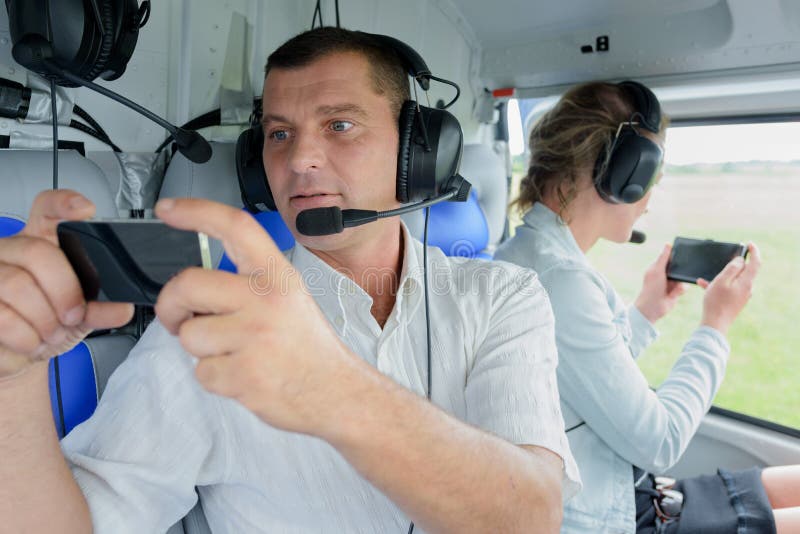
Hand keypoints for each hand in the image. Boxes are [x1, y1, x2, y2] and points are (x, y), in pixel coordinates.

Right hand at [0, 190, 133, 379]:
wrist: (17, 351)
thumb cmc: (47, 323)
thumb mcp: (81, 315)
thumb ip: (101, 308)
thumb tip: (122, 307)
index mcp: (42, 242)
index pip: (48, 208)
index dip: (64, 203)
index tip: (85, 210)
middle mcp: (11, 249)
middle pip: (37, 253)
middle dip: (64, 292)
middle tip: (73, 316)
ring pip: (16, 286)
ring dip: (44, 319)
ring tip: (52, 333)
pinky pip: (3, 317)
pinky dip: (26, 337)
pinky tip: (32, 340)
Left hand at [154, 198, 364, 436]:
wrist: (335, 391)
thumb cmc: (308, 346)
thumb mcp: (291, 297)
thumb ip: (248, 285)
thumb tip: (194, 288)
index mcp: (278, 276)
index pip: (235, 227)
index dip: (196, 212)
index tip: (167, 209)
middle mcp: (266, 299)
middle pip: (187, 284)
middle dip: (170, 306)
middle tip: (179, 318)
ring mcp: (255, 336)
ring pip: (189, 335)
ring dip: (202, 350)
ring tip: (236, 353)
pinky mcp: (244, 373)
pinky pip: (202, 372)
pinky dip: (216, 379)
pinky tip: (244, 375)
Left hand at [634, 243, 685, 322]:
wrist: (653, 307)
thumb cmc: (652, 287)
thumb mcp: (657, 270)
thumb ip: (663, 257)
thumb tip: (668, 244)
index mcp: (657, 267)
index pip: (669, 257)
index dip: (676, 255)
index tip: (684, 252)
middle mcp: (664, 274)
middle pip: (678, 267)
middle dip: (680, 270)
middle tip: (677, 274)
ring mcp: (670, 283)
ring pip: (682, 277)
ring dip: (680, 282)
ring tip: (672, 288)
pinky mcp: (676, 291)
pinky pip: (684, 286)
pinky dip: (681, 290)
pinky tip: (673, 294)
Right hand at [699, 242, 759, 334]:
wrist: (715, 324)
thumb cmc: (716, 302)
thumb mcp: (722, 280)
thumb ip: (732, 268)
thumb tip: (741, 260)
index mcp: (746, 282)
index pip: (756, 262)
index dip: (754, 251)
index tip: (749, 244)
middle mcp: (747, 288)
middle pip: (745, 270)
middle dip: (734, 264)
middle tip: (724, 259)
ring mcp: (742, 295)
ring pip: (734, 279)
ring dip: (721, 275)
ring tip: (704, 277)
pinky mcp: (735, 301)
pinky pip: (728, 288)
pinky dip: (718, 285)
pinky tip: (703, 285)